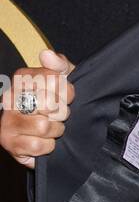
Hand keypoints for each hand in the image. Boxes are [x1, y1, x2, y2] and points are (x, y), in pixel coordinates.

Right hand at [0, 50, 75, 167]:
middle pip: (49, 104)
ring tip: (52, 128)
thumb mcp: (63, 82)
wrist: (45, 136)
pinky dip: (48, 146)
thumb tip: (46, 54)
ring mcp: (8, 122)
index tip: (65, 97)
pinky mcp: (11, 144)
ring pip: (44, 126)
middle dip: (61, 113)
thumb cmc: (55, 105)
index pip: (54, 80)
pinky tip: (44, 141)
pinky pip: (39, 146)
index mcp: (22, 79)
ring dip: (56, 130)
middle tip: (58, 115)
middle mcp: (10, 98)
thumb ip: (59, 65)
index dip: (67, 92)